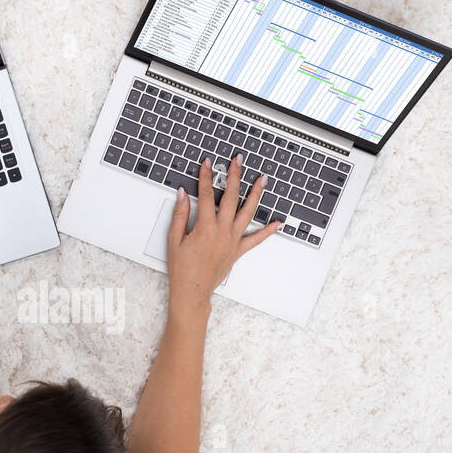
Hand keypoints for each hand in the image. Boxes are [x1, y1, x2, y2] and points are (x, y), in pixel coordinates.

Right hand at [165, 155, 278, 318]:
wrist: (192, 291)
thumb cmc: (182, 269)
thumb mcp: (174, 239)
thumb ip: (179, 214)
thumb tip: (183, 195)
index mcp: (205, 227)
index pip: (207, 195)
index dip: (207, 177)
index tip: (208, 164)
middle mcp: (222, 232)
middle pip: (231, 197)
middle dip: (235, 176)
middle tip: (238, 161)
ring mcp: (233, 241)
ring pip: (248, 212)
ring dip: (256, 194)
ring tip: (262, 180)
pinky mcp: (238, 251)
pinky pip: (256, 239)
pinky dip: (268, 231)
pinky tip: (277, 222)